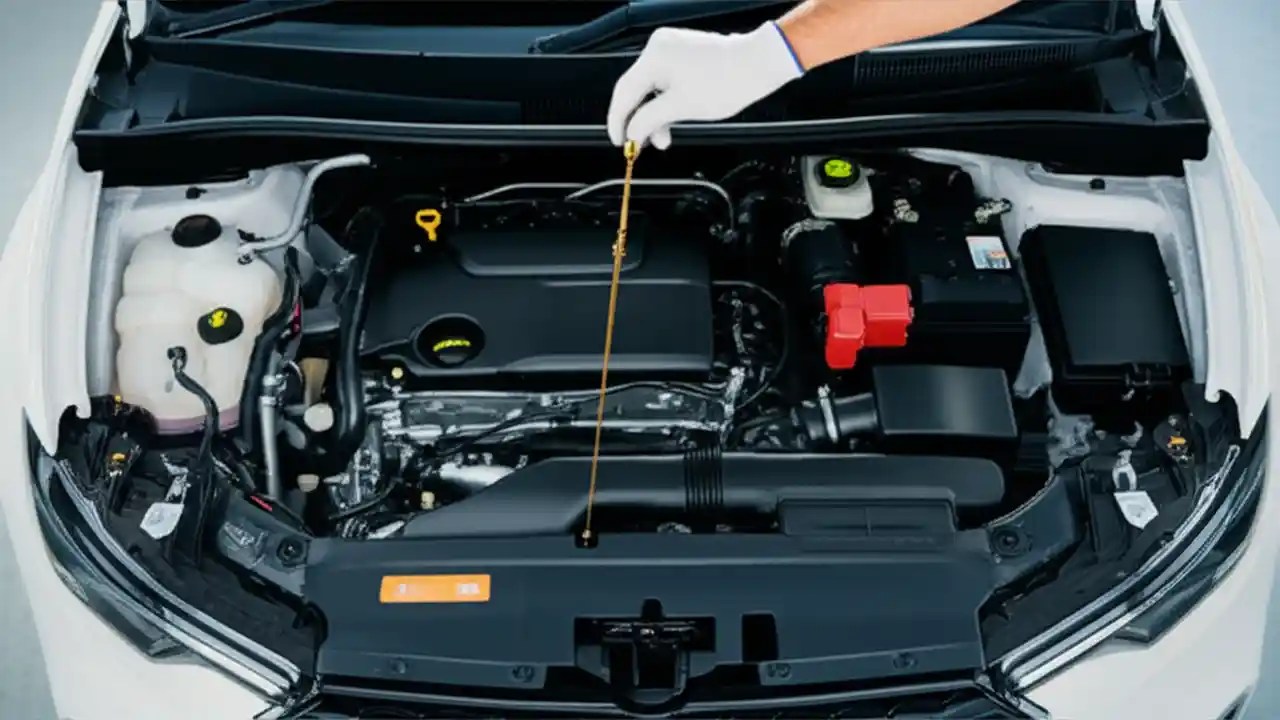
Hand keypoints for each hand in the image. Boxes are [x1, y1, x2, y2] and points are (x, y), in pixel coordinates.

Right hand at [607, 22, 804, 150]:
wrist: (759, 65)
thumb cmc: (729, 81)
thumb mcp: (681, 108)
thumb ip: (649, 121)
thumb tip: (632, 133)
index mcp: (655, 56)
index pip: (624, 92)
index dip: (618, 121)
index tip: (619, 142)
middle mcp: (660, 47)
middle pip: (636, 90)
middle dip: (639, 121)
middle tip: (639, 145)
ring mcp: (672, 49)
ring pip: (652, 88)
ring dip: (655, 115)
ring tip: (662, 138)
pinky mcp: (684, 55)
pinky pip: (665, 81)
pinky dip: (666, 102)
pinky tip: (671, 119)